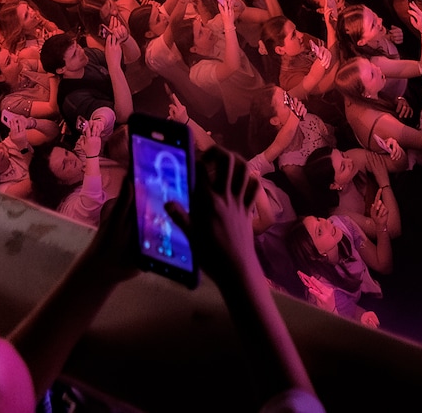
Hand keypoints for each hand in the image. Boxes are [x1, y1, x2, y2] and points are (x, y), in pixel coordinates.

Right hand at [166, 144, 259, 292]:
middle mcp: (226, 196)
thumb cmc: (211, 256)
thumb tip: (167, 202)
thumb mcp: (190, 237)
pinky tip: (243, 182)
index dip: (195, 161)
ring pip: (244, 171)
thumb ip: (180, 217)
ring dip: (236, 161)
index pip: (201, 171)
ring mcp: (240, 202)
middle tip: (208, 156)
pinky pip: (255, 189)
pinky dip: (251, 181)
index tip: (190, 160)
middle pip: (228, 161)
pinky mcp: (249, 210)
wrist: (237, 270)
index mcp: (209, 201)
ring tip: (225, 163)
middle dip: (218, 151)